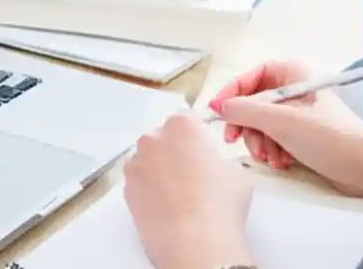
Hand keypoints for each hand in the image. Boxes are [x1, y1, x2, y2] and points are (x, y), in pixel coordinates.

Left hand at [123, 114, 256, 268]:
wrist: (195, 240)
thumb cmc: (220, 203)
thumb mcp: (237, 172)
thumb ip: (220, 158)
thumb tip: (215, 166)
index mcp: (182, 125)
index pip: (189, 121)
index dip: (198, 137)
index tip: (203, 151)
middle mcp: (154, 138)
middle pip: (164, 138)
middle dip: (175, 152)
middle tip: (193, 175)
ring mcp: (136, 163)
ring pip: (148, 160)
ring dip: (159, 170)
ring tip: (179, 194)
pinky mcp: (126, 189)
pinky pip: (138, 183)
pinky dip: (148, 190)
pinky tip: (166, 206)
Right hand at [209, 60, 362, 196]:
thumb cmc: (329, 137)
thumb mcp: (280, 120)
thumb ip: (245, 110)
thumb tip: (219, 107)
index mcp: (292, 72)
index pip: (250, 77)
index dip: (231, 94)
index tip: (217, 113)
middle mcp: (294, 88)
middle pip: (253, 102)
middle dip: (247, 126)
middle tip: (239, 142)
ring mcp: (299, 111)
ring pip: (262, 123)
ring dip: (261, 142)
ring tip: (271, 158)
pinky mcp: (303, 133)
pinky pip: (275, 137)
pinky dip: (273, 150)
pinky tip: (282, 162)